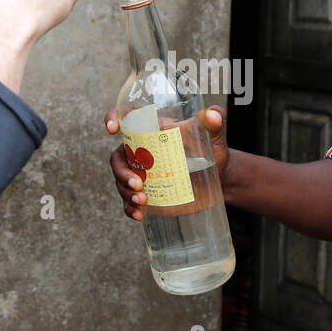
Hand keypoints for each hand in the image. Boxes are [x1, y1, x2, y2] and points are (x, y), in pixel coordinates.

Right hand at [104, 105, 228, 220]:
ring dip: (125, 192)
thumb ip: (214, 121)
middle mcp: (141, 151)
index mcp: (151, 130)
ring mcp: (141, 173)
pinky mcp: (146, 193)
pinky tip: (139, 214)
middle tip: (138, 184)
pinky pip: (128, 200)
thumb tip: (213, 116)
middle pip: (118, 158)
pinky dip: (129, 208)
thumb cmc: (211, 151)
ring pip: (120, 180)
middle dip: (122, 172)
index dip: (112, 118)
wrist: (218, 178)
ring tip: (142, 201)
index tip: (113, 128)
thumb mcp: (213, 135)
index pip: (126, 118)